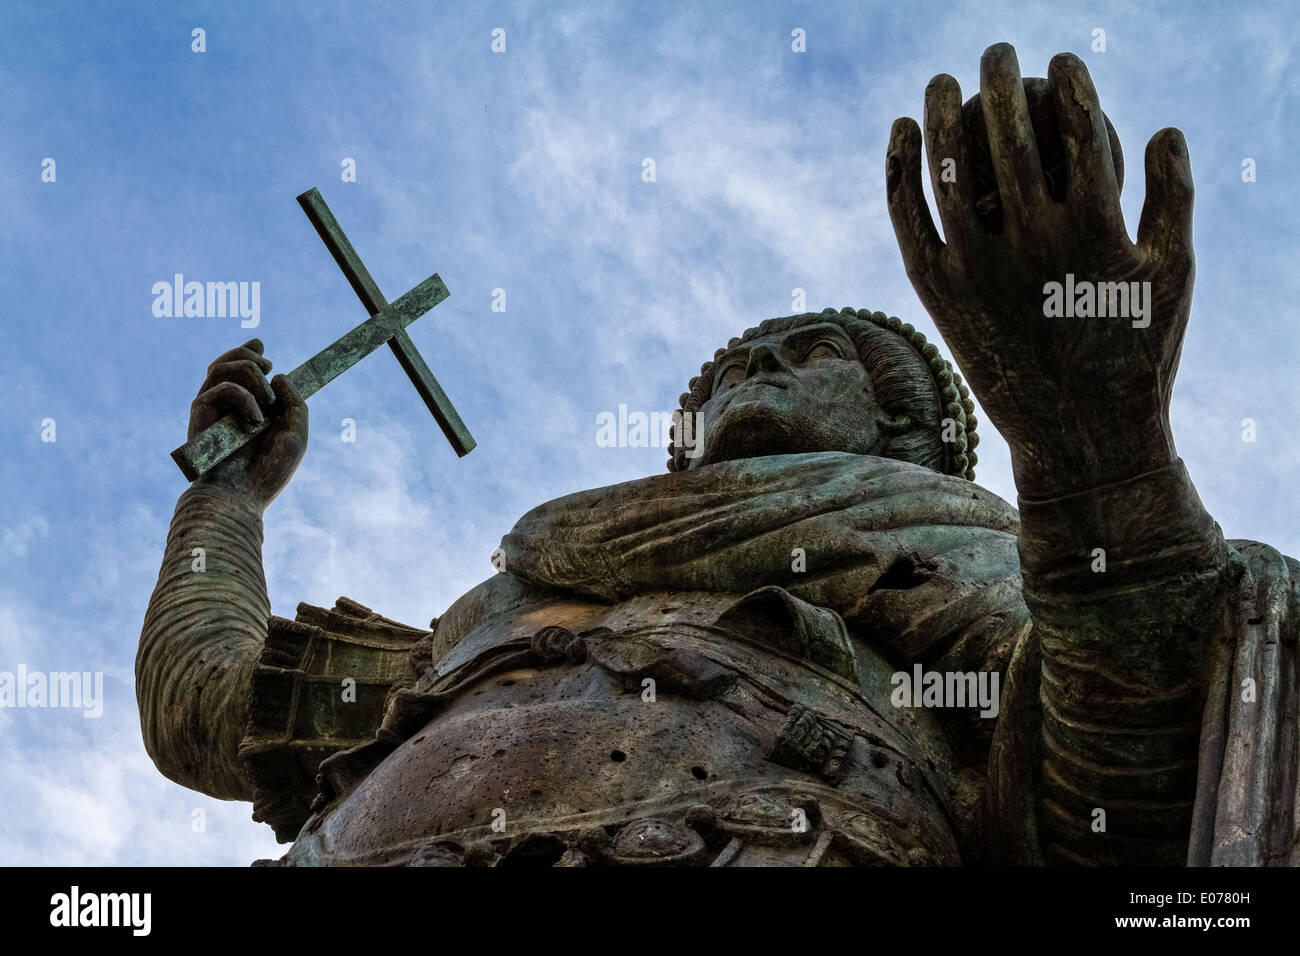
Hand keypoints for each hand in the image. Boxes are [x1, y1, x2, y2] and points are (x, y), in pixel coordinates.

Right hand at [188, 338, 307, 508]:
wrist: (240, 496)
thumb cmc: (267, 472)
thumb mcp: (295, 433)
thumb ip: (293, 402)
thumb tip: (277, 374)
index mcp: (249, 409)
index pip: (241, 371)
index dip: (248, 351)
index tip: (259, 343)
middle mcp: (228, 406)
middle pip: (229, 360)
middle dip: (250, 354)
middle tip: (269, 366)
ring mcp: (212, 408)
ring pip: (225, 366)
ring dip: (253, 376)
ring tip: (268, 403)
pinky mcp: (200, 411)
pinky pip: (223, 386)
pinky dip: (246, 399)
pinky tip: (256, 422)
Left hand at [886, 43, 1194, 495]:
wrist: (1079, 434)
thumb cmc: (1137, 352)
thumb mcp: (1175, 276)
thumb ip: (1174, 198)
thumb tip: (1161, 128)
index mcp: (1095, 231)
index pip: (1080, 130)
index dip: (1071, 82)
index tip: (1064, 60)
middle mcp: (1030, 245)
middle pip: (1008, 136)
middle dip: (1001, 78)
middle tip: (996, 50)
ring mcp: (976, 269)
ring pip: (947, 170)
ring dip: (939, 112)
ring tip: (941, 81)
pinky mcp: (935, 293)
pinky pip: (908, 218)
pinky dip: (899, 170)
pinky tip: (898, 133)